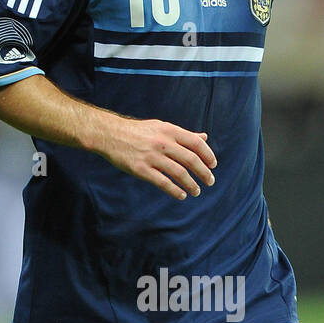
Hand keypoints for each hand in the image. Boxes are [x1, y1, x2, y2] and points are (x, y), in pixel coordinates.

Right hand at [94, 115, 216, 200]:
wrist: (110, 134)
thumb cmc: (139, 131)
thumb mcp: (162, 127)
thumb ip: (183, 134)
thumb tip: (204, 138)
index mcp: (169, 130)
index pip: (195, 143)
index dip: (208, 155)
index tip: (213, 165)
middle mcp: (163, 143)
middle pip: (190, 159)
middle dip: (204, 173)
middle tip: (210, 181)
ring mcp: (152, 156)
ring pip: (179, 173)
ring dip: (191, 184)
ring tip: (196, 191)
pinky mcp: (141, 169)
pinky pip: (163, 182)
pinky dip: (175, 190)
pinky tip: (181, 195)